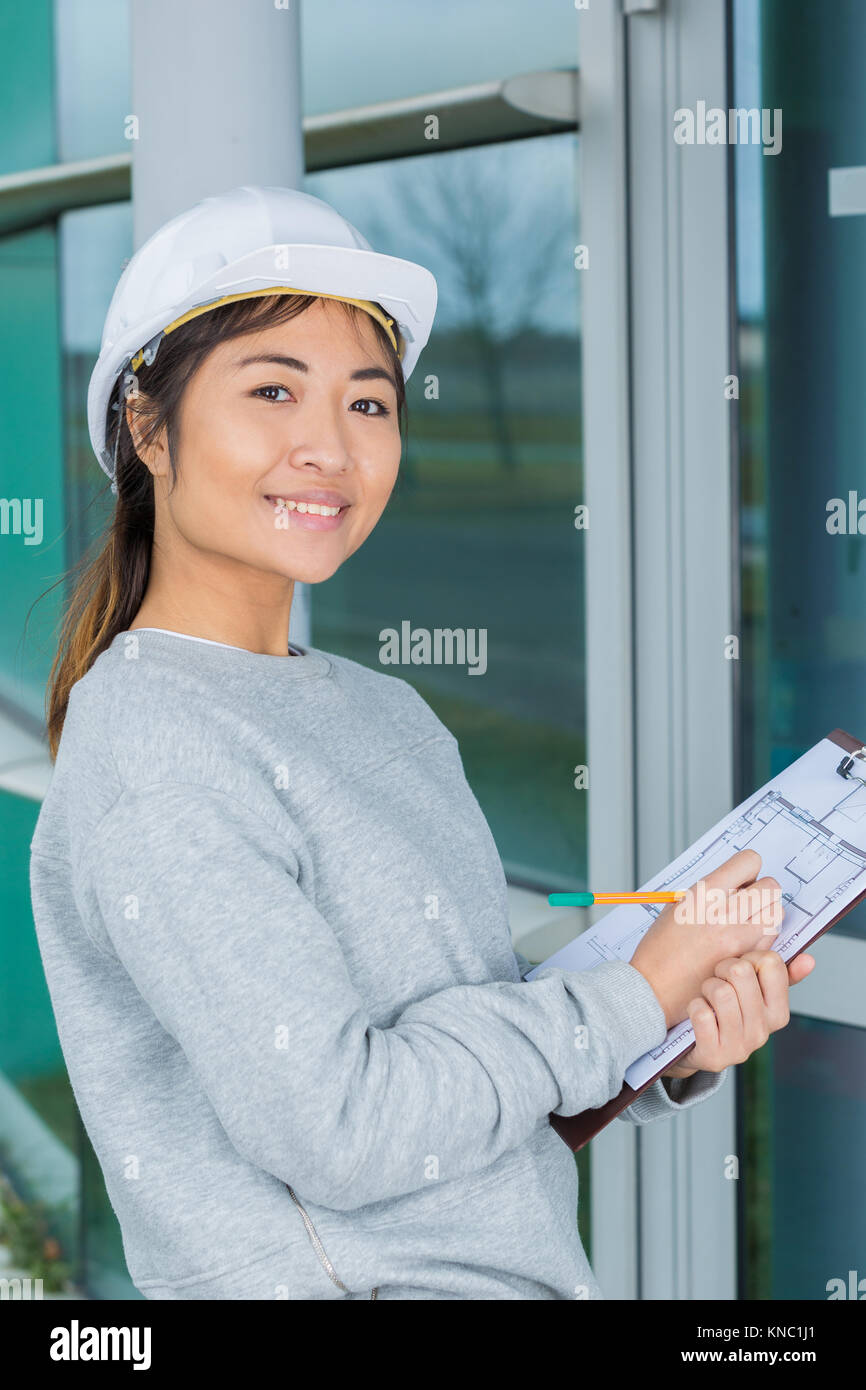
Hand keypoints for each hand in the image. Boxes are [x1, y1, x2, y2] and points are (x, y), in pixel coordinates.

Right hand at [630, 849, 784, 1030]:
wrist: (654, 989)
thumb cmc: (659, 949)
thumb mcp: (675, 908)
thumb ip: (707, 892)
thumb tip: (734, 882)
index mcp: (704, 893)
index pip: (749, 862)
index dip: (748, 868)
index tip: (742, 878)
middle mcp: (724, 913)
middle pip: (770, 887)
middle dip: (762, 891)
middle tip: (748, 901)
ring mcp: (738, 939)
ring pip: (776, 914)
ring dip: (765, 915)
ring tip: (746, 923)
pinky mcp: (745, 961)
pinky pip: (771, 942)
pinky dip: (763, 940)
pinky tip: (743, 944)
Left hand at [660, 948, 815, 1077]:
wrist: (696, 1047)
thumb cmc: (727, 1011)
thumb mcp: (754, 994)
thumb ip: (782, 975)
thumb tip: (808, 959)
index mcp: (778, 1013)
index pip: (771, 963)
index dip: (750, 957)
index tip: (741, 968)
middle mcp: (763, 1032)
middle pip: (740, 971)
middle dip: (723, 968)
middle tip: (719, 979)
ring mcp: (740, 1047)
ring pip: (721, 991)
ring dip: (708, 987)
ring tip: (709, 996)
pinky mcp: (714, 1056)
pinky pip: (701, 1012)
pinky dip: (694, 1006)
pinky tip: (698, 1014)